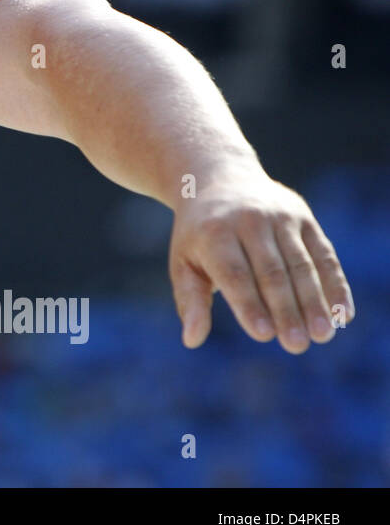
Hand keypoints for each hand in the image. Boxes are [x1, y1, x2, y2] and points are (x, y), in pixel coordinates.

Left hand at [169, 167, 354, 353]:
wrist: (219, 179)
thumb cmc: (199, 235)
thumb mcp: (183, 261)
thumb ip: (190, 300)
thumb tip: (192, 340)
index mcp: (214, 232)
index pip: (234, 272)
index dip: (249, 303)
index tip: (263, 335)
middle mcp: (249, 220)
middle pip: (271, 271)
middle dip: (286, 310)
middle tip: (296, 345)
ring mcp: (280, 216)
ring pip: (301, 264)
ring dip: (314, 301)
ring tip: (322, 335)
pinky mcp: (304, 217)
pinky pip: (324, 254)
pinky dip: (335, 284)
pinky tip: (341, 314)